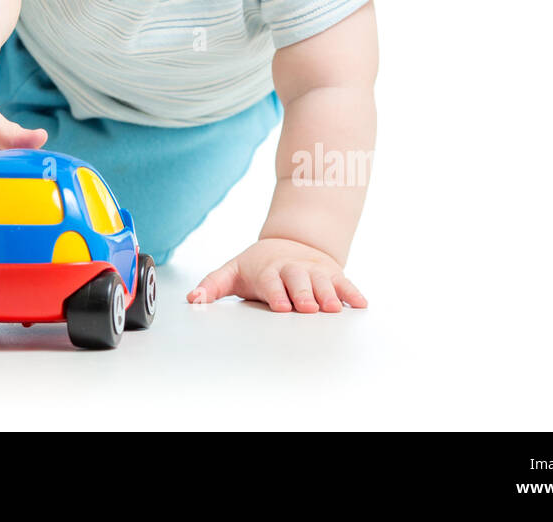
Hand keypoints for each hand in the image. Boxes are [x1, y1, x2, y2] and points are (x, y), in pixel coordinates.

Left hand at [186, 237, 367, 312]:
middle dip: (304, 294)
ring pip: (323, 282)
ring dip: (329, 295)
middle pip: (299, 281)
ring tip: (333, 309)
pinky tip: (361, 305)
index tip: (280, 306)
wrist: (288, 243)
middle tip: (309, 308)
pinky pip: (344, 283)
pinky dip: (352, 293)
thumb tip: (192, 300)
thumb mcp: (232, 272)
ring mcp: (313, 271)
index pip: (271, 282)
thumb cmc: (257, 266)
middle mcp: (292, 269)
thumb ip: (212, 285)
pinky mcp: (331, 273)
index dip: (276, 293)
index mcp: (267, 271)